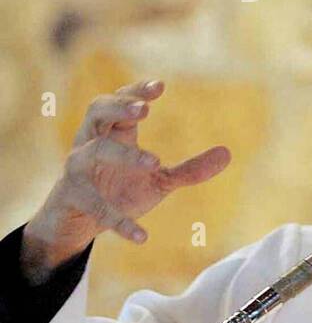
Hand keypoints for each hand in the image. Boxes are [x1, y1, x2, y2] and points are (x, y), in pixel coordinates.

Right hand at [20, 79, 230, 283]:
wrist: (77, 223)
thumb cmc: (118, 190)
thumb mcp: (158, 180)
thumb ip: (190, 169)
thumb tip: (228, 153)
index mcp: (114, 134)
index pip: (121, 103)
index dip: (136, 92)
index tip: (160, 86)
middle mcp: (92, 144)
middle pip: (97, 112)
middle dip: (118, 106)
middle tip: (144, 109)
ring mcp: (78, 170)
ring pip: (92, 152)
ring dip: (124, 155)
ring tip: (155, 161)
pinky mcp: (73, 198)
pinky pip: (94, 206)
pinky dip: (118, 220)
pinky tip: (142, 236)